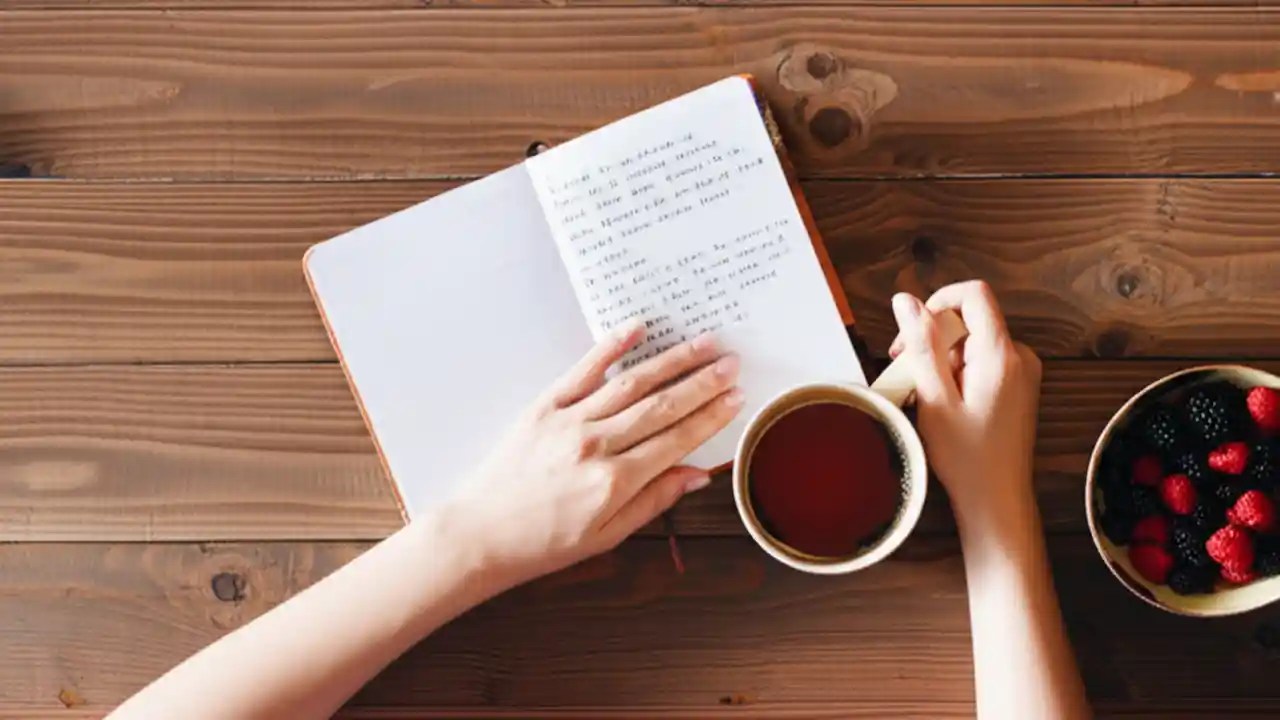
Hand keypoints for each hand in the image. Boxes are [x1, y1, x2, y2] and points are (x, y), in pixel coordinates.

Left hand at [445, 319, 743, 588]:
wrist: (480, 535)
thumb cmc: (542, 544)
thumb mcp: (606, 536)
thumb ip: (654, 500)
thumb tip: (696, 474)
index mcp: (614, 482)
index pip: (676, 439)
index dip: (710, 417)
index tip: (736, 398)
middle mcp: (595, 445)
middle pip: (661, 405)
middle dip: (702, 382)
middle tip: (732, 363)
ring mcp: (568, 421)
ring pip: (631, 383)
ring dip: (671, 360)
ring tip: (703, 343)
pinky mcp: (543, 407)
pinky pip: (583, 370)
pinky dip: (611, 347)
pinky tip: (637, 328)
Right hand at [889, 281, 1042, 527]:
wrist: (998, 499)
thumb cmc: (966, 457)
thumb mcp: (934, 399)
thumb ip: (921, 345)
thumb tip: (905, 301)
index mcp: (1001, 355)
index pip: (973, 294)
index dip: (938, 302)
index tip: (913, 332)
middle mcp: (1018, 356)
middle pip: (969, 318)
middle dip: (933, 337)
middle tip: (906, 370)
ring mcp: (1021, 370)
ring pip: (971, 340)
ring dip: (941, 358)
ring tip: (925, 394)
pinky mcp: (1018, 384)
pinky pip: (981, 359)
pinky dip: (956, 371)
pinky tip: (942, 401)